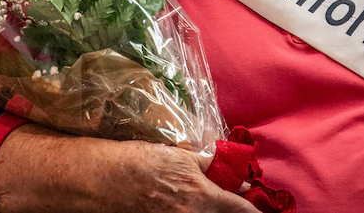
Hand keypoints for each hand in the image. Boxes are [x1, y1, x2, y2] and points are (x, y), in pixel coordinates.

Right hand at [107, 143, 260, 212]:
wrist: (103, 179)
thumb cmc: (140, 162)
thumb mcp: (181, 156)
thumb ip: (211, 164)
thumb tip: (236, 171)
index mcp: (201, 195)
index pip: (239, 208)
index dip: (253, 209)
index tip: (260, 208)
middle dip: (231, 209)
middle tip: (235, 202)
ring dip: (213, 211)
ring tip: (210, 201)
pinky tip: (189, 206)